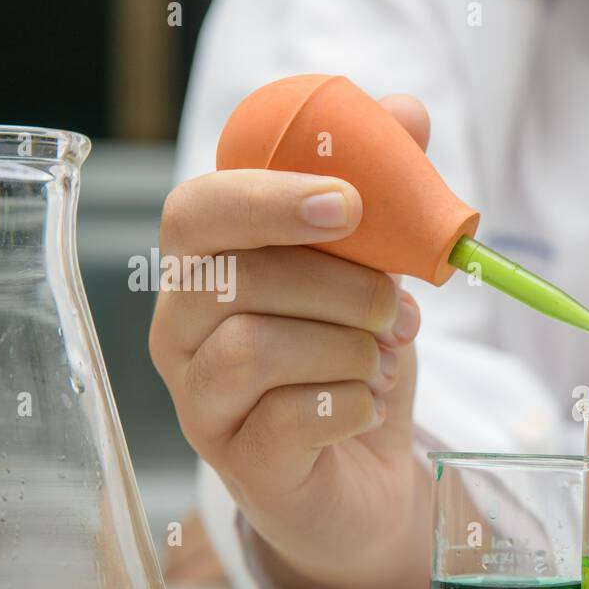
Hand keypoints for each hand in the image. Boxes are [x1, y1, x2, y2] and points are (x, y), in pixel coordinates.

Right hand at [150, 96, 434, 588]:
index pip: (197, 211)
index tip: (348, 205)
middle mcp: (182, 332)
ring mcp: (201, 402)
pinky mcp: (240, 464)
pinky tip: (366, 405)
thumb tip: (406, 110)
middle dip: (343, 287)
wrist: (368, 478)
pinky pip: (291, 418)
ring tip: (383, 361)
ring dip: (348, 347)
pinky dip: (351, 403)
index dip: (267, 197)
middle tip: (399, 310)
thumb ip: (384, 194)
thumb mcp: (377, 273)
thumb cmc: (354, 363)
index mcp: (207, 270)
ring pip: (256, 347)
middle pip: (238, 277)